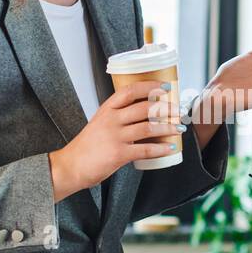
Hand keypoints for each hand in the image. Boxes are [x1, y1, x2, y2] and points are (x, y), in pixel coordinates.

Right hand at [49, 80, 182, 199]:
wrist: (71, 166)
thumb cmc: (87, 146)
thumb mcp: (99, 123)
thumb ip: (118, 117)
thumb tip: (143, 113)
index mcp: (107, 109)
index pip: (130, 90)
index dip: (150, 86)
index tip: (165, 87)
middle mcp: (111, 120)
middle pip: (144, 108)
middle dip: (166, 108)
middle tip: (179, 110)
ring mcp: (115, 137)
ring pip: (149, 127)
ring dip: (168, 127)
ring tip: (180, 128)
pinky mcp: (119, 154)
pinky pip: (146, 149)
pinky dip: (161, 148)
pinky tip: (170, 148)